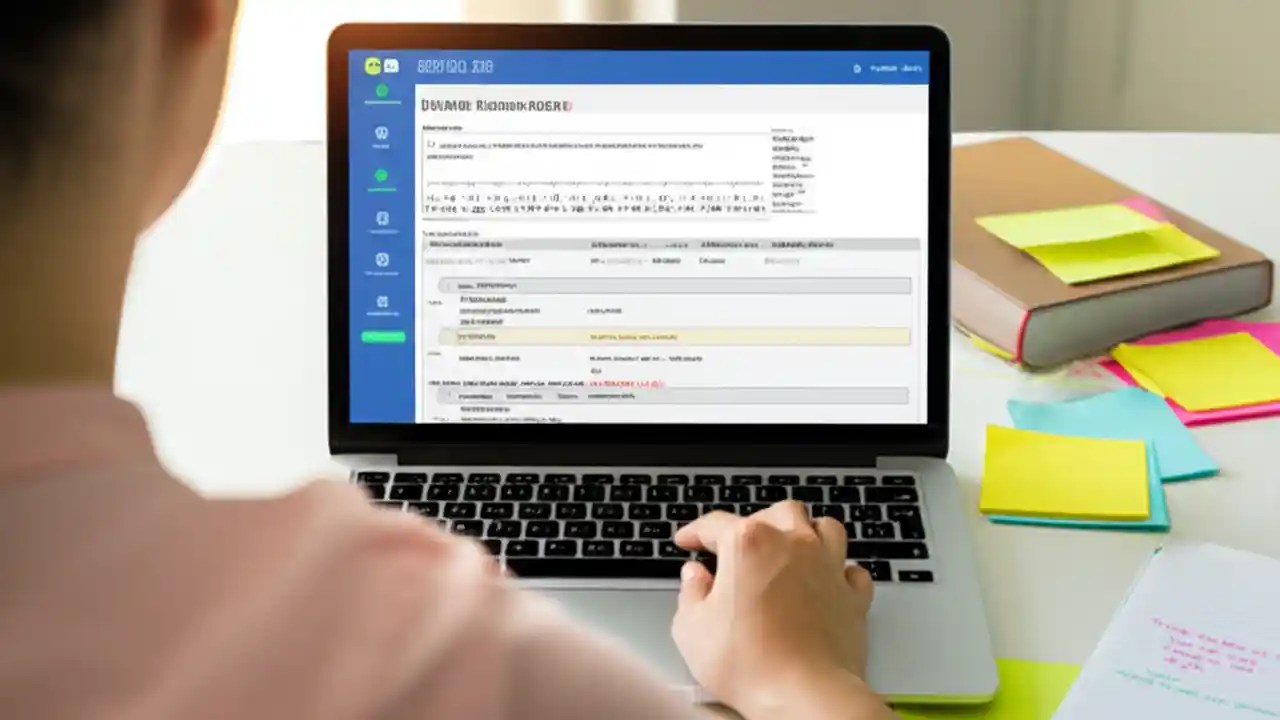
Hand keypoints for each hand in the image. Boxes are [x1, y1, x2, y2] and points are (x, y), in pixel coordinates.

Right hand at [671, 501, 891, 719]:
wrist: (804, 696)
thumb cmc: (750, 665)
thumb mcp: (692, 629)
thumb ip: (691, 594)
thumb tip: (695, 578)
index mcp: (748, 544)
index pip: (715, 523)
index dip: (696, 531)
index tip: (689, 540)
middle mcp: (793, 545)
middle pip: (779, 512)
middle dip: (758, 520)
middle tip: (741, 542)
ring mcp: (828, 568)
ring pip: (825, 527)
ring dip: (807, 532)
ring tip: (792, 545)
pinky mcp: (852, 597)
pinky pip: (853, 571)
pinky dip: (841, 570)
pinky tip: (829, 579)